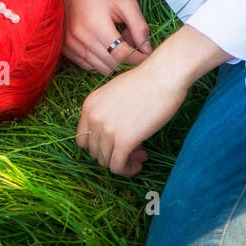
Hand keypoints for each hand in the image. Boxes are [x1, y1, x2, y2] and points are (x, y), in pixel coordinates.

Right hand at [59, 0, 152, 74]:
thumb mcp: (127, 2)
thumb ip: (139, 27)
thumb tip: (147, 51)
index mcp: (95, 24)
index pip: (121, 54)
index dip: (138, 59)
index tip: (147, 55)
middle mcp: (80, 37)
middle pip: (111, 64)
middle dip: (127, 59)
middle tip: (133, 43)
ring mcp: (71, 44)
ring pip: (101, 68)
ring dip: (115, 62)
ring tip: (119, 43)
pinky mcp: (66, 48)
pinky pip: (88, 66)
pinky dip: (101, 62)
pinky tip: (106, 47)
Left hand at [75, 59, 186, 176]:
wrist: (163, 76)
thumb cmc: (146, 81)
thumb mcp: (115, 93)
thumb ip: (108, 112)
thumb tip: (114, 134)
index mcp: (89, 105)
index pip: (82, 139)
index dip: (99, 145)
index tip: (116, 143)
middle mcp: (93, 118)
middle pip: (94, 152)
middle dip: (112, 154)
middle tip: (134, 149)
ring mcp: (107, 130)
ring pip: (105, 162)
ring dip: (123, 162)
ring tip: (140, 154)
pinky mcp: (123, 141)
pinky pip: (118, 167)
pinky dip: (128, 170)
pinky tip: (141, 161)